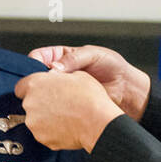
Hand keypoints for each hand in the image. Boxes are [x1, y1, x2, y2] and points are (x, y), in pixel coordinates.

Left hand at [13, 68, 123, 151]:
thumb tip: (57, 77)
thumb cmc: (89, 98)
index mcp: (35, 84)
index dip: (31, 89)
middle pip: (29, 104)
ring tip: (65, 117)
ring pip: (36, 120)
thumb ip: (59, 76)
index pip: (21, 87)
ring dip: (45, 118)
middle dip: (40, 104)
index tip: (40, 91)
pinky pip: (44, 133)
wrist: (97, 122)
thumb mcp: (77, 75)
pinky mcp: (41, 138)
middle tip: (58, 104)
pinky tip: (66, 127)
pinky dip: (52, 131)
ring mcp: (34, 123)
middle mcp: (30, 103)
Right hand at [27, 44, 150, 119]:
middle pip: (36, 76)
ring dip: (44, 95)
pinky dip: (53, 107)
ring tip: (51, 96)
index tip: (36, 70)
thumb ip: (73, 59)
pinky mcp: (67, 104)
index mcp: (61, 56)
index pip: (38, 57)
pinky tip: (57, 106)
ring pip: (43, 92)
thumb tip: (53, 68)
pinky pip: (54, 105)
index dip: (33, 62)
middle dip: (36, 80)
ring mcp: (62, 89)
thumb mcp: (93, 54)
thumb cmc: (113, 67)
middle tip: (41, 85)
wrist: (127, 89)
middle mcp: (59, 73)